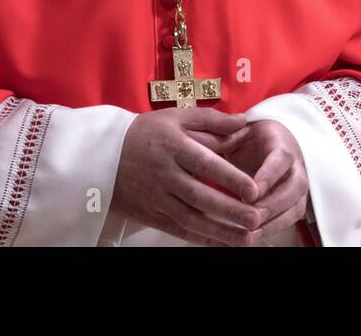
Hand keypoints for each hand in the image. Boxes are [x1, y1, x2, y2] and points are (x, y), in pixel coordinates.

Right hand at [111, 108, 265, 245]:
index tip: (254, 189)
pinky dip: (201, 238)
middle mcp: (165, 174)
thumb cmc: (147, 132)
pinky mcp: (150, 214)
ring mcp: (156, 197)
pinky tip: (221, 242)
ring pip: (191, 219)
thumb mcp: (176, 117)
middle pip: (200, 196)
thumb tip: (244, 122)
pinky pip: (178, 230)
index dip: (230, 178)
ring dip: (220, 231)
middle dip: (230, 210)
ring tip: (247, 237)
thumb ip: (212, 121)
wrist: (103, 154)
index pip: (205, 164)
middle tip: (257, 218)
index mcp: (173, 146)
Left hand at [219, 119, 309, 242]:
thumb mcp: (238, 132)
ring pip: (296, 206)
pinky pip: (290, 219)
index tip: (251, 192)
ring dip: (275, 222)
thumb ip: (224, 137)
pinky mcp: (294, 202)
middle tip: (253, 217)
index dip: (268, 176)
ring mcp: (297, 185)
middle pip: (295, 186)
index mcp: (281, 142)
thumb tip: (202, 143)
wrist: (266, 142)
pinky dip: (273, 229)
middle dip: (274, 204)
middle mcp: (295, 165)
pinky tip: (253, 237)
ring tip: (251, 233)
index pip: (281, 159)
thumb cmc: (250, 138)